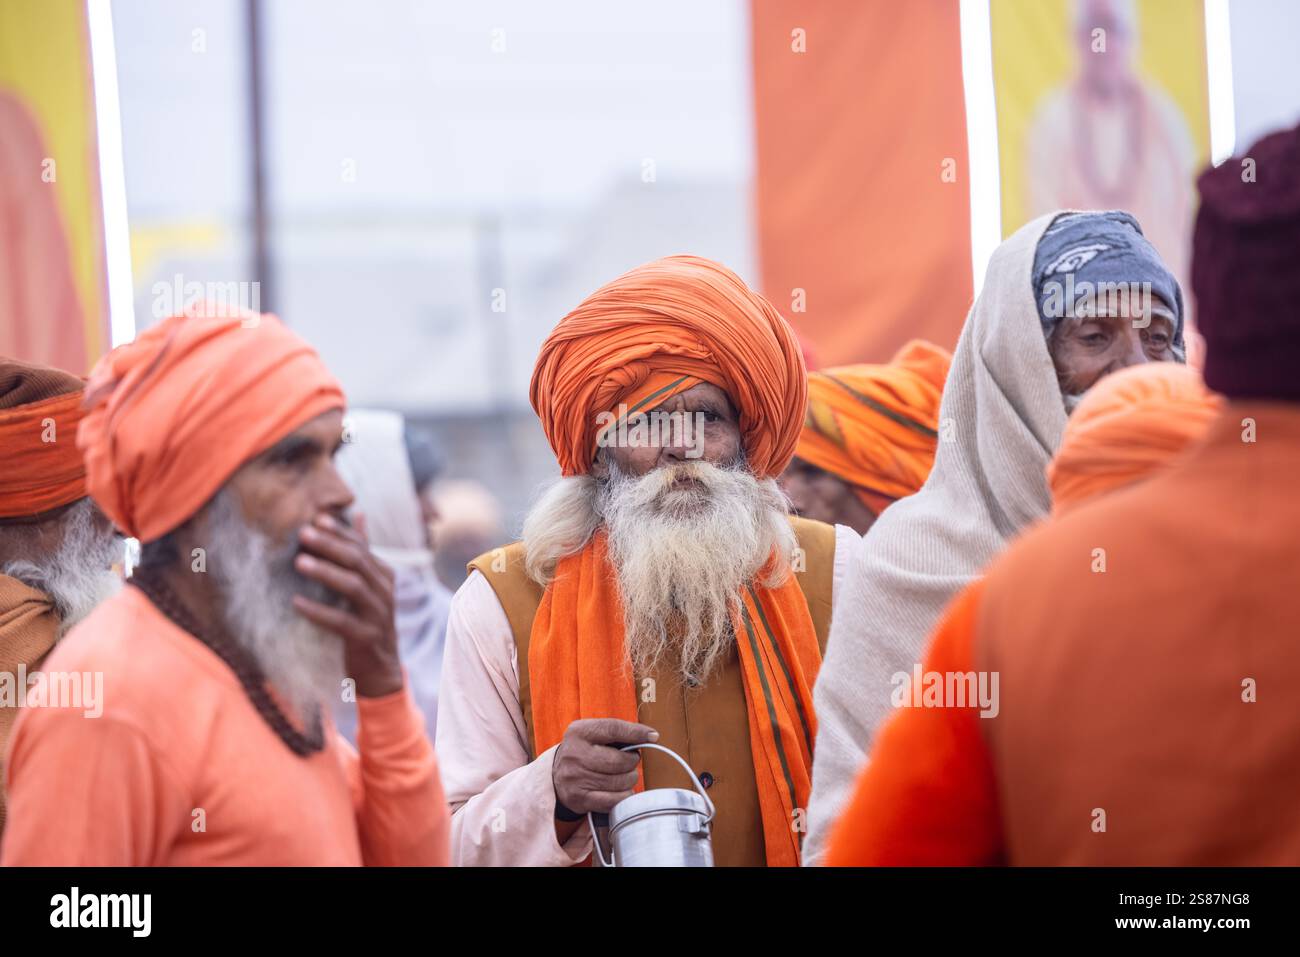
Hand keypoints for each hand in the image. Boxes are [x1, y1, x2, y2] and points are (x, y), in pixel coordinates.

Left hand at [292, 511, 400, 698]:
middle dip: (330, 545)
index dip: (340, 532)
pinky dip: (319, 612)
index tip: (315, 518)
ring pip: (354, 587)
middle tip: (302, 533)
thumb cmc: (366, 622)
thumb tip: (358, 513)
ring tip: (299, 563)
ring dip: (325, 573)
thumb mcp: (368, 585)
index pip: (361, 547)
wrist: (380, 671)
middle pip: (358, 562)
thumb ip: (362, 551)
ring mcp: (379, 615)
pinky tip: (296, 603)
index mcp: (384, 575)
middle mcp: (385, 592)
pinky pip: (342, 622)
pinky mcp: (368, 638)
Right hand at [552, 718, 658, 815]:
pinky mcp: (580, 799)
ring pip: (620, 782)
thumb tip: (651, 736)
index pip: (613, 729)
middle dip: (632, 762)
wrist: (555, 775)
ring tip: (622, 775)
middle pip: (620, 761)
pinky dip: (623, 796)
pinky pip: (615, 800)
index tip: (653, 736)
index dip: (636, 733)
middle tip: (629, 762)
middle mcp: (574, 754)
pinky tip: (619, 790)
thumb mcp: (594, 733)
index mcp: (579, 732)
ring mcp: (576, 779)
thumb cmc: (584, 751)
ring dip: (629, 780)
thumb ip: (619, 732)